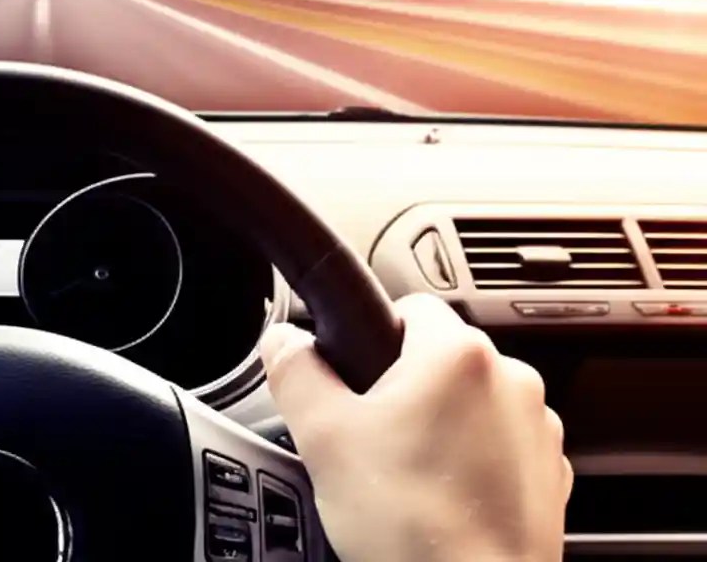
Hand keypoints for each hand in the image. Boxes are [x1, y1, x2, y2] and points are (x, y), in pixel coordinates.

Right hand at [261, 293, 570, 561]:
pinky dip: (470, 461)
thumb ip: (296, 373)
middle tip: (369, 440)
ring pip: (470, 403)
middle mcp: (512, 380)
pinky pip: (499, 446)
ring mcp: (537, 428)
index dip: (368, 339)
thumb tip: (283, 341)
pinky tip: (439, 498)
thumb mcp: (324, 439)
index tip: (352, 380)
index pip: (407, 305)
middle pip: (438, 358)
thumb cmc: (412, 527)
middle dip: (401, 390)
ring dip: (439, 425)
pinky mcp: (549, 472)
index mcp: (457, 355)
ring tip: (405, 476)